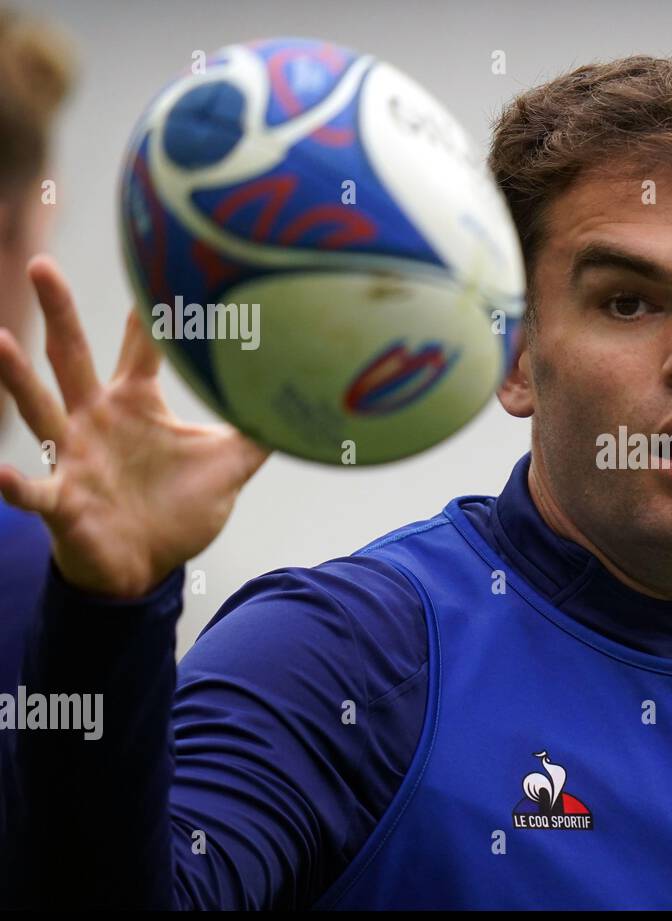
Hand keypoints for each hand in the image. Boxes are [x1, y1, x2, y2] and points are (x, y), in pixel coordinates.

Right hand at [0, 254, 268, 597]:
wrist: (146, 567)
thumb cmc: (178, 509)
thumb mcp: (228, 466)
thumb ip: (259, 432)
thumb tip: (303, 402)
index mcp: (134, 403)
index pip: (142, 348)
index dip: (150, 315)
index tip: (154, 268)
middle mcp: (95, 419)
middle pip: (73, 357)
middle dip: (59, 314)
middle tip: (41, 264)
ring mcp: (73, 457)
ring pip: (40, 409)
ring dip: (18, 378)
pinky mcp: (63, 502)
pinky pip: (33, 490)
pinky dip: (14, 483)